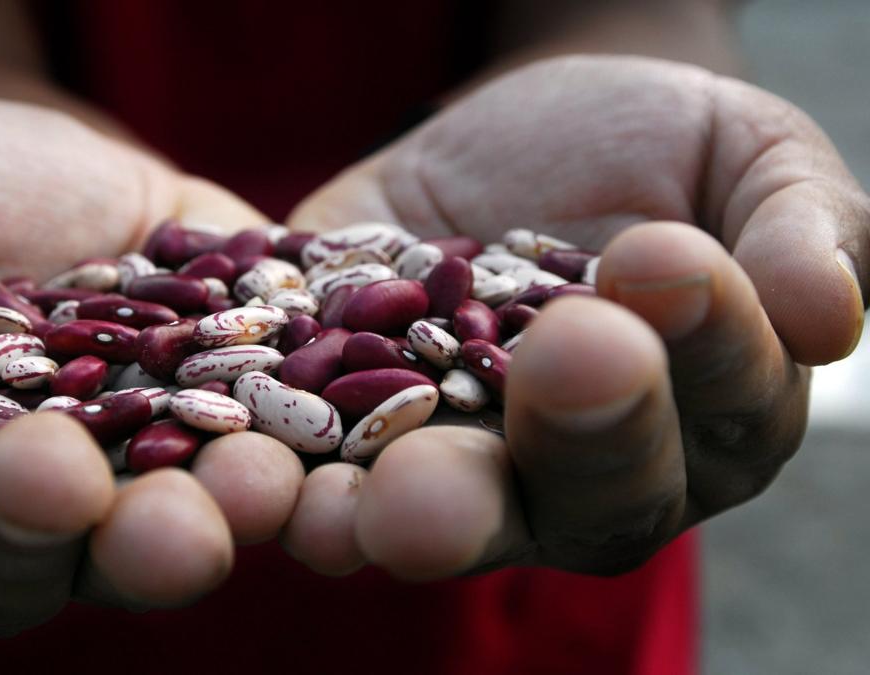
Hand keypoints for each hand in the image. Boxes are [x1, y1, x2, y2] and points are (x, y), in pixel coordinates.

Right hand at [0, 101, 305, 632]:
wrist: (51, 162)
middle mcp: (4, 500)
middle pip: (3, 556)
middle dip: (25, 523)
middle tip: (54, 478)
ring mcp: (121, 481)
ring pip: (127, 546)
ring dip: (162, 539)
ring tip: (197, 513)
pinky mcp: (219, 441)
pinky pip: (241, 479)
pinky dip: (262, 484)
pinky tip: (280, 467)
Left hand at [286, 55, 869, 577]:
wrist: (518, 137)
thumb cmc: (660, 151)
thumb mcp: (749, 161)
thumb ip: (799, 230)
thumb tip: (827, 314)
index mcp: (699, 418)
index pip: (713, 410)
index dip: (704, 348)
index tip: (669, 263)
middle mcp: (574, 465)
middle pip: (579, 495)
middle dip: (568, 443)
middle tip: (563, 369)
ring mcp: (450, 453)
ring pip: (442, 509)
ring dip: (414, 510)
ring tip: (384, 502)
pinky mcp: (337, 418)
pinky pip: (314, 464)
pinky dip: (286, 473)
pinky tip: (258, 470)